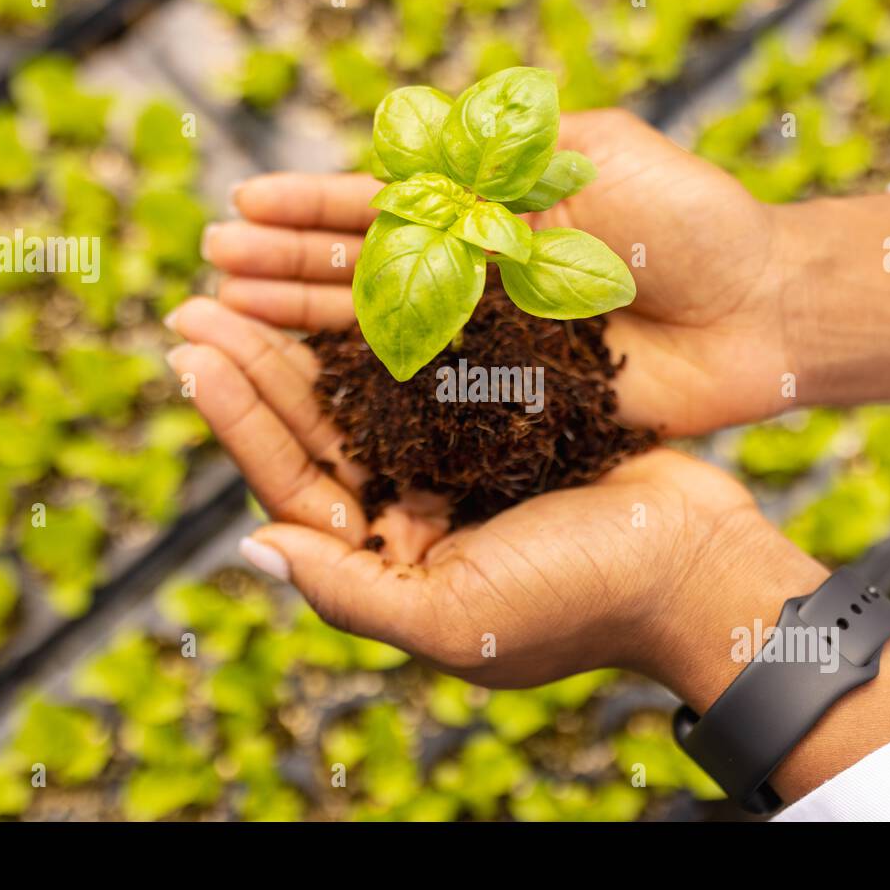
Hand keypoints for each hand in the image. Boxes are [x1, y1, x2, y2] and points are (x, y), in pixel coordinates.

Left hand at [164, 303, 889, 802]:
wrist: (698, 562)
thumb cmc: (580, 601)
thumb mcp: (454, 618)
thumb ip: (347, 591)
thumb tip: (248, 547)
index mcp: (387, 559)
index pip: (292, 483)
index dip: (238, 419)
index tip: (192, 353)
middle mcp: (411, 507)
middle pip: (317, 428)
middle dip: (257, 364)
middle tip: (198, 299)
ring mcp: (456, 458)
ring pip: (364, 386)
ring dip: (309, 333)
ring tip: (254, 273)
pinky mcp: (503, 415)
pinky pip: (430, 360)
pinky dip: (391, 316)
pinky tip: (353, 271)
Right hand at [202, 109, 788, 436]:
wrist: (759, 307)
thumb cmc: (685, 221)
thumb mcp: (587, 155)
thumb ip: (496, 154)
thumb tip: (401, 149)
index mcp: (487, 211)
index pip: (380, 206)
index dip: (309, 208)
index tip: (241, 208)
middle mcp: (475, 278)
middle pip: (361, 271)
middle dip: (284, 267)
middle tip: (208, 268)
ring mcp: (487, 345)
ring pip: (379, 336)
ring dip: (303, 325)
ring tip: (227, 317)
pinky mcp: (509, 407)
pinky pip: (427, 403)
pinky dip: (366, 398)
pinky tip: (305, 391)